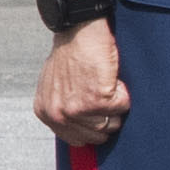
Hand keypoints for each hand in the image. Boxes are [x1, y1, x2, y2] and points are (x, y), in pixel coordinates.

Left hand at [37, 15, 128, 149]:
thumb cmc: (71, 53)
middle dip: (106, 115)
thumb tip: (79, 127)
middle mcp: (58, 115)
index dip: (92, 125)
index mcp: (46, 113)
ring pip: (112, 123)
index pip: (77, 139)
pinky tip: (110, 76)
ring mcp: (77, 109)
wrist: (79, 30)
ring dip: (115, 103)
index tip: (97, 110)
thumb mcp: (55, 85)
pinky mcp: (97, 100)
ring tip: (104, 82)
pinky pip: (123, 106)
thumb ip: (62, 107)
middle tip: (102, 91)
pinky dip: (124, 91)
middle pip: (98, 135)